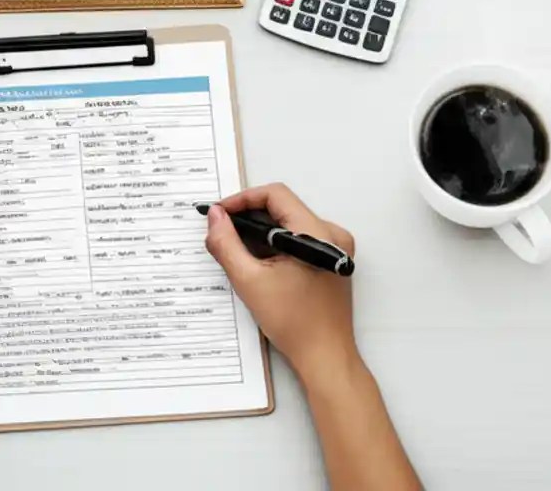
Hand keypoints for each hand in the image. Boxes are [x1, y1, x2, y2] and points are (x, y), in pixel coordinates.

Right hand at [204, 183, 358, 380]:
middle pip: (283, 207)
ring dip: (261, 231)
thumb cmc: (295, 324)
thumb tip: (215, 217)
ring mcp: (334, 247)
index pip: (276, 195)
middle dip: (249, 216)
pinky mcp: (331, 260)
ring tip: (237, 249)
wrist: (325, 356)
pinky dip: (275, 243)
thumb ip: (226, 244)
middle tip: (222, 230)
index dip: (242, 199)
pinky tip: (258, 262)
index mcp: (316, 233)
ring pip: (289, 223)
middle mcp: (331, 234)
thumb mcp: (249, 281)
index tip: (220, 212)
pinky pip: (299, 238)